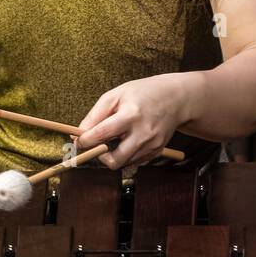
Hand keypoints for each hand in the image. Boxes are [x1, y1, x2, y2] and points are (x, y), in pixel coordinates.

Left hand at [75, 72, 201, 170]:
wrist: (176, 98)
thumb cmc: (142, 93)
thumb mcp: (115, 95)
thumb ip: (95, 115)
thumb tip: (79, 134)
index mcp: (130, 115)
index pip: (101, 135)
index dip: (85, 141)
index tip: (79, 141)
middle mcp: (143, 133)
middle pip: (114, 160)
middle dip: (100, 156)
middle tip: (96, 145)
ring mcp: (152, 145)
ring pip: (123, 163)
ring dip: (113, 154)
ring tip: (116, 137)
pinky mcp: (157, 152)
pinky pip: (134, 161)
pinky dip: (127, 154)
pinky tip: (129, 139)